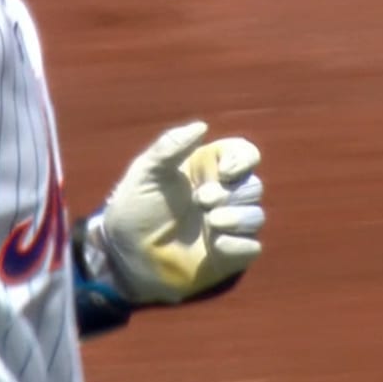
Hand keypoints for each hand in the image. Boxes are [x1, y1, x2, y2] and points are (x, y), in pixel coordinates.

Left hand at [90, 121, 265, 305]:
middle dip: (231, 193)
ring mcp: (227, 227)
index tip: (224, 171)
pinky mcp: (229, 256)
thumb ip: (170, 146)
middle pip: (254, 185)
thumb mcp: (145, 172)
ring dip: (236, 218)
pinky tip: (214, 246)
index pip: (245, 154)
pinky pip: (252, 247)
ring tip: (210, 222)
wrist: (126, 255)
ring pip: (256, 216)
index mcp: (207, 170)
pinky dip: (237, 245)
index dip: (243, 159)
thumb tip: (202, 126)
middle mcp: (222, 196)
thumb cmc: (134, 209)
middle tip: (201, 200)